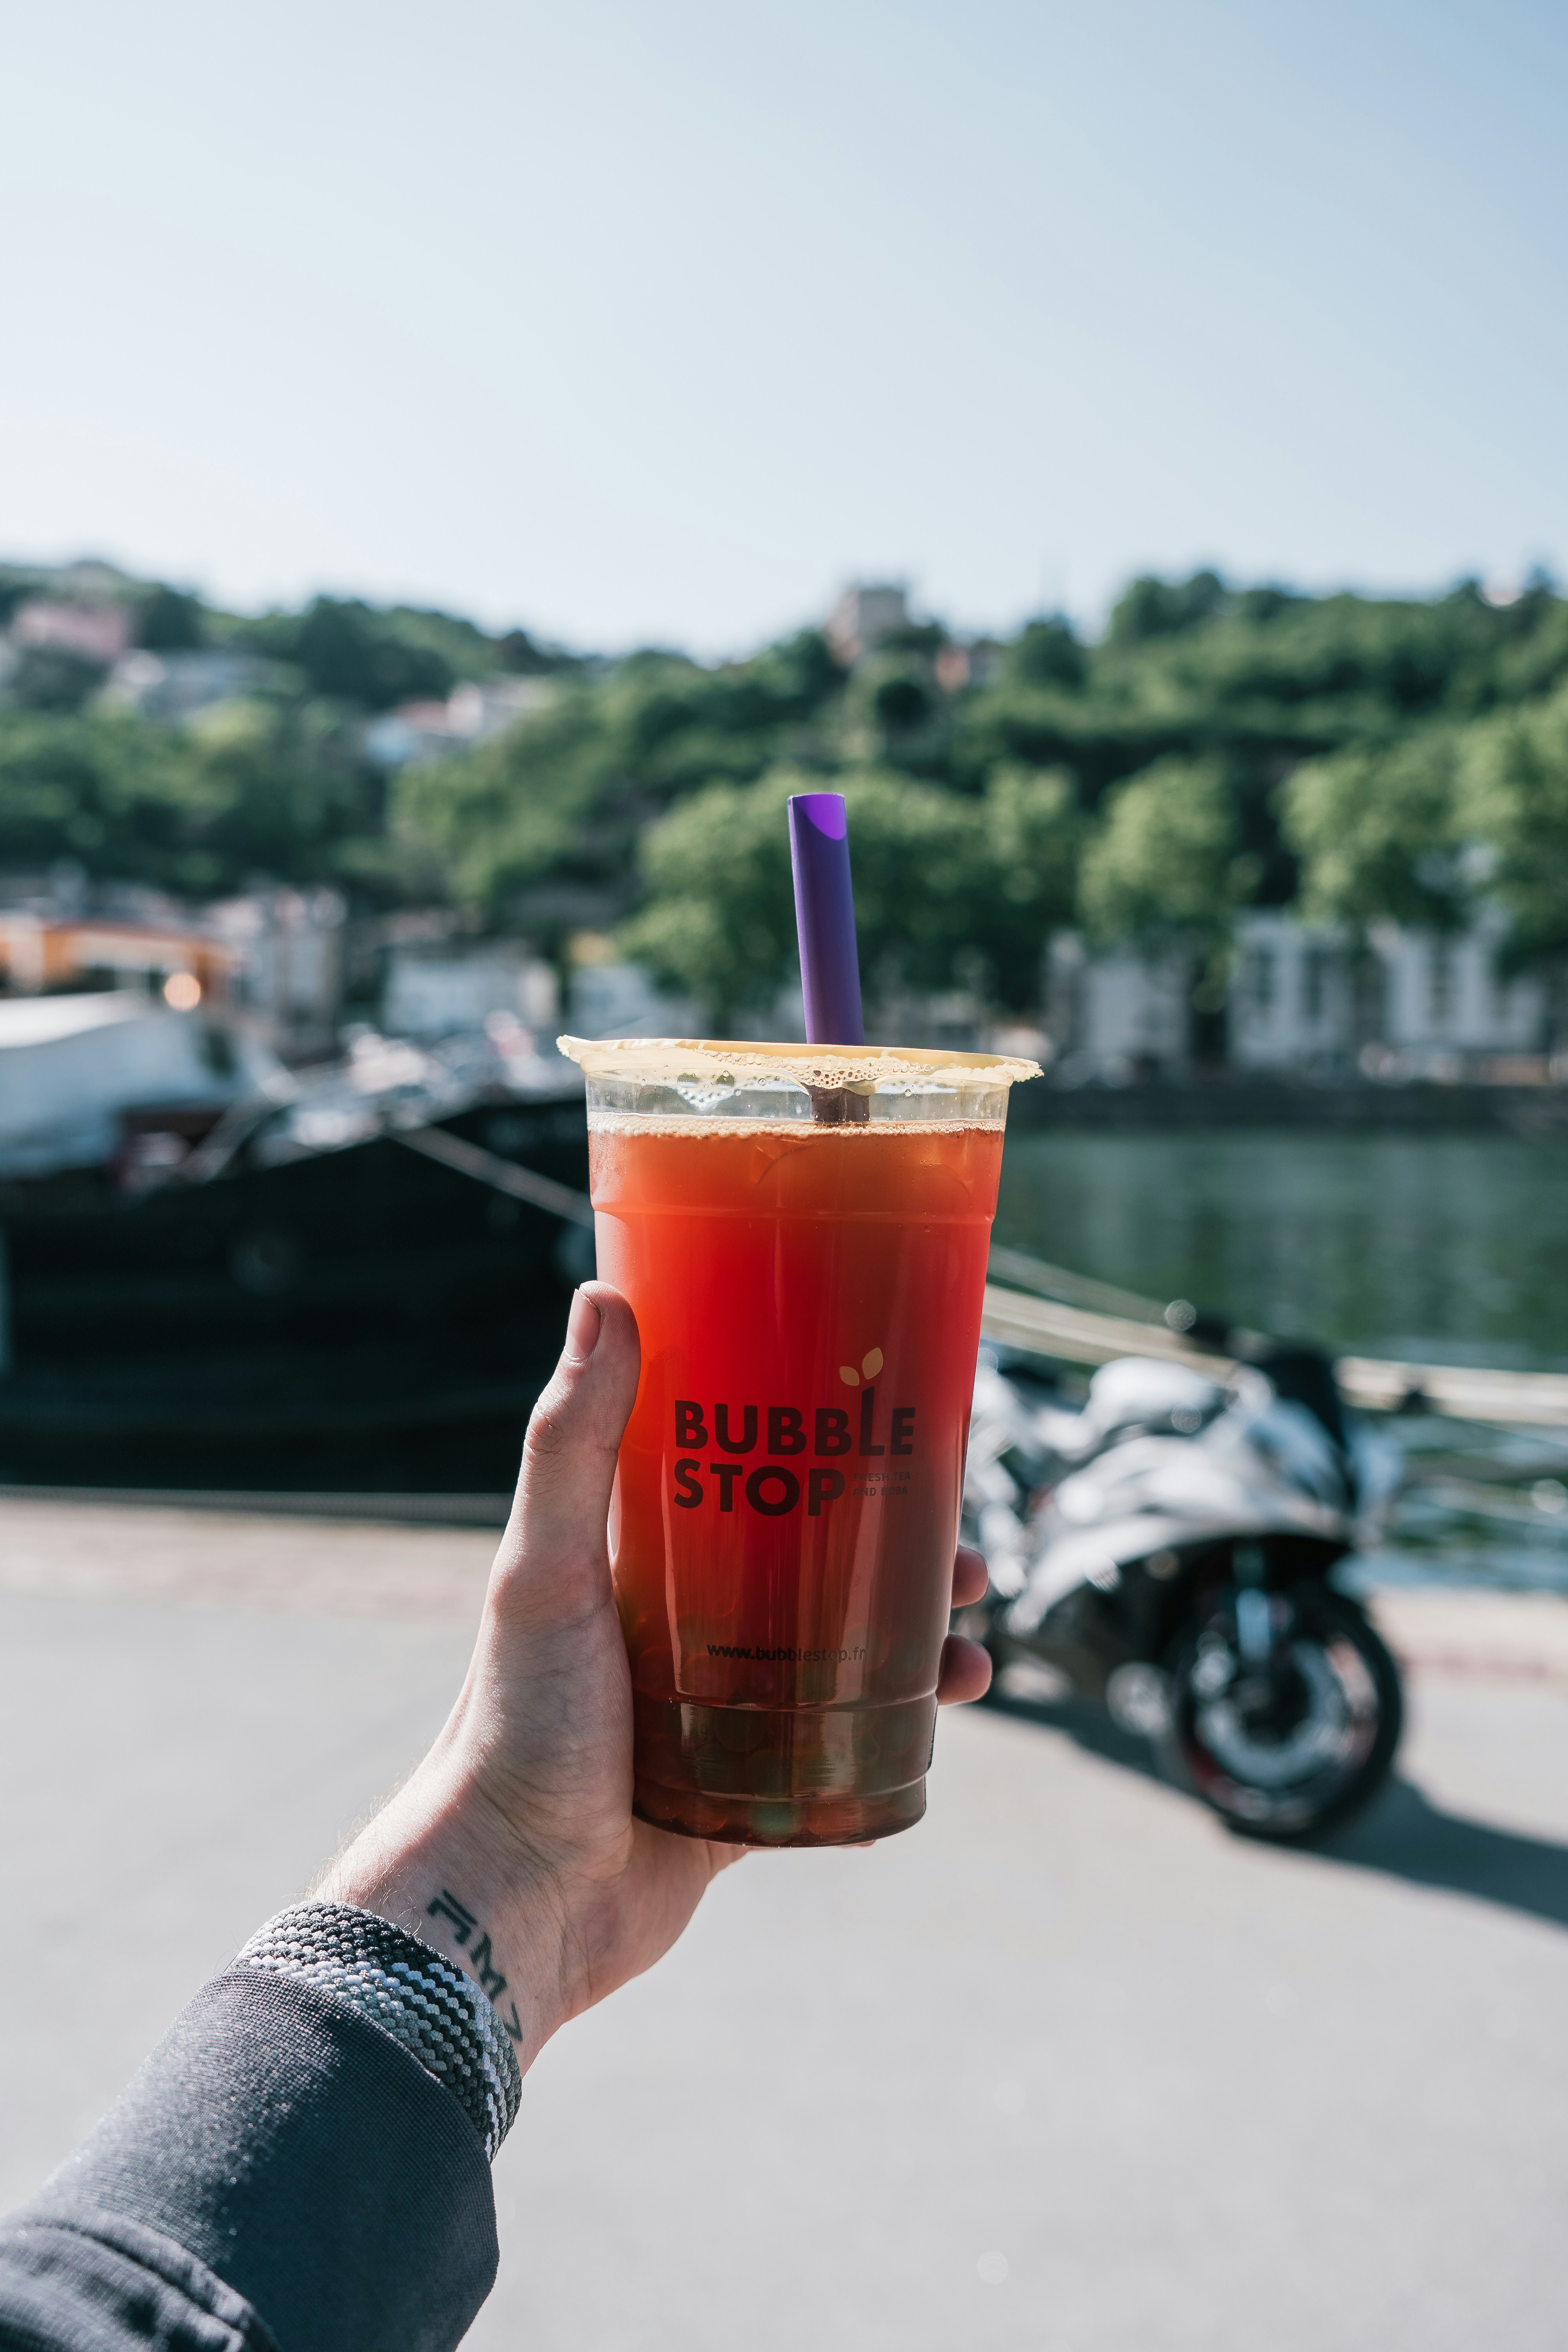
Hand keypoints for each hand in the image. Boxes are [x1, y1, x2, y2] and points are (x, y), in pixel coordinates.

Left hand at [317, 1284, 991, 2072]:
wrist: (511, 1899)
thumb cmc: (515, 1727)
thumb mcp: (547, 1570)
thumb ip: (570, 1443)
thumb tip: (603, 1295)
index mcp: (635, 1557)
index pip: (740, 1469)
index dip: (820, 1439)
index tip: (893, 1418)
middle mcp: (679, 1621)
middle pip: (811, 1559)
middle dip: (897, 1545)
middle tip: (968, 1544)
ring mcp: (716, 1702)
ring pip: (842, 1647)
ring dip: (920, 1630)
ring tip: (978, 1635)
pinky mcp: (741, 1784)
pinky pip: (840, 1739)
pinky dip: (904, 1718)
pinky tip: (951, 1705)